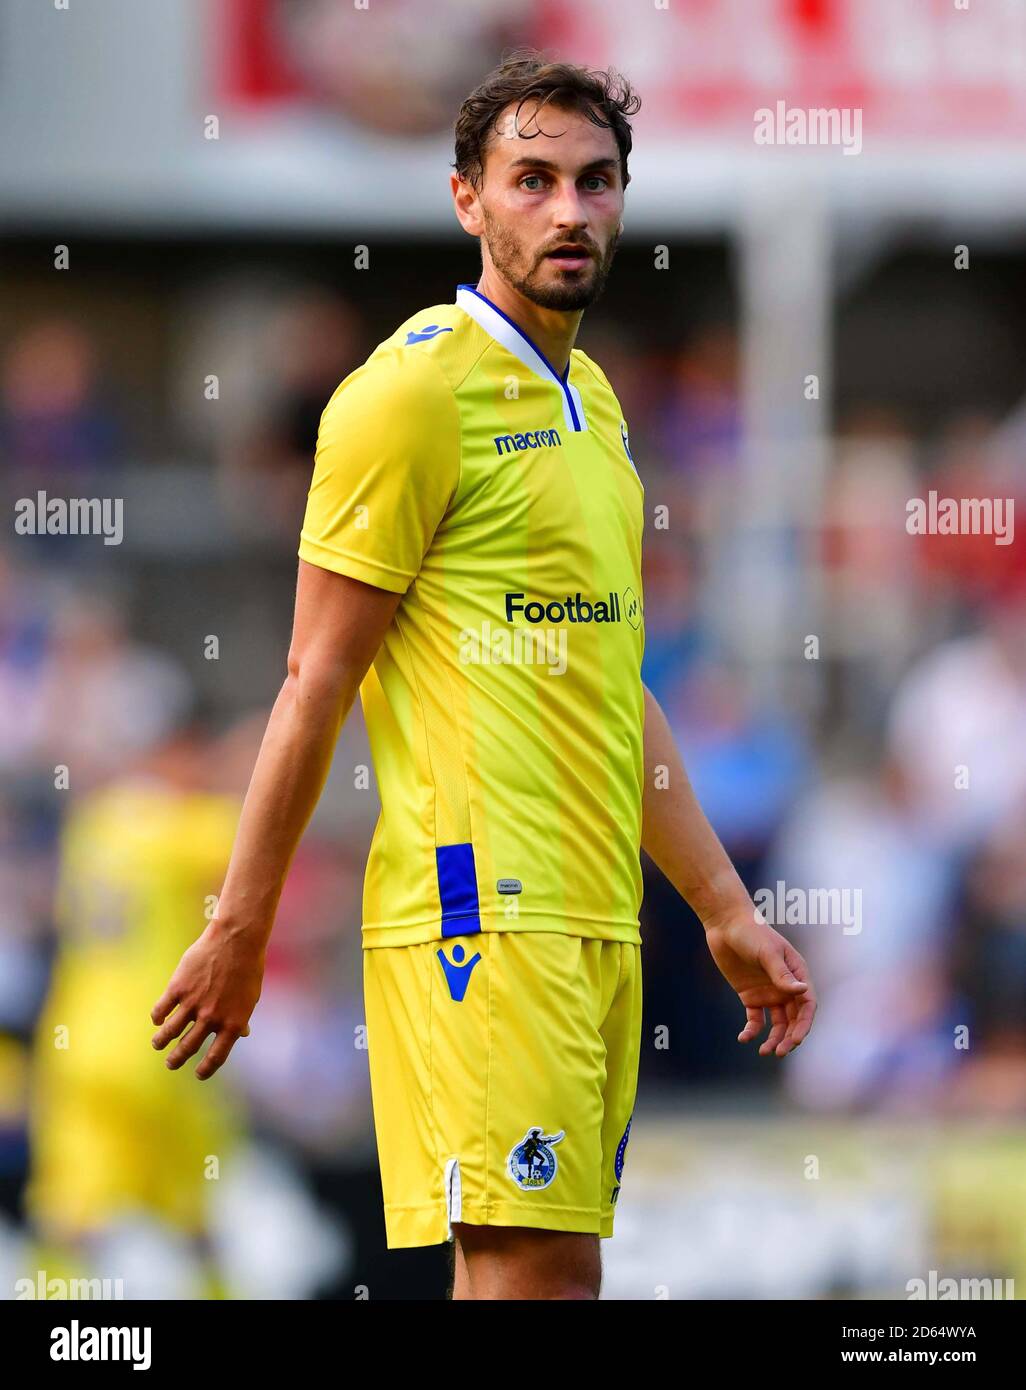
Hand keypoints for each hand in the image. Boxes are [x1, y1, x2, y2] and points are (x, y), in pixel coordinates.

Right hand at [151, 919, 264, 1078]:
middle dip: (176, 1059)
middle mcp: (211, 1018)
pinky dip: (157, 1017)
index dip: (206, 1069)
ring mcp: (193, 1004)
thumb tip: (241, 1034)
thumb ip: (241, 1018)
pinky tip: (157, 1019)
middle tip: (171, 1063)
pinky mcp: (177, 988)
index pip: (216, 1057)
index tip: (198, 1074)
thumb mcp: (250, 997)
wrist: (236, 940)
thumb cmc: (247, 967)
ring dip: (161, 1041)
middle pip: (187, 1048)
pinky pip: (161, 1010)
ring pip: (168, 1032)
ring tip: (157, 1044)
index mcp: (232, 1024)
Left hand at [703, 907, 815, 1057]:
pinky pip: (755, 1019)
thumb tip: (803, 992)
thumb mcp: (767, 952)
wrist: (725, 924)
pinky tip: (744, 1038)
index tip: (796, 1040)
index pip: (807, 1005)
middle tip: (780, 1053)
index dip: (804, 1024)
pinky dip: (752, 1031)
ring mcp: (768, 992)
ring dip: (773, 1039)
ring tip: (764, 1052)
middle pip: (793, 1019)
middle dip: (789, 1037)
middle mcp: (785, 986)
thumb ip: (782, 974)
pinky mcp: (750, 996)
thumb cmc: (751, 932)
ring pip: (777, 1023)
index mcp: (797, 974)